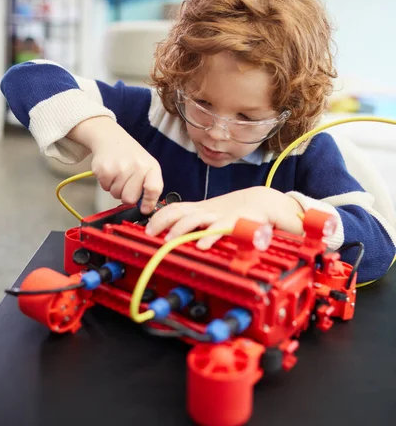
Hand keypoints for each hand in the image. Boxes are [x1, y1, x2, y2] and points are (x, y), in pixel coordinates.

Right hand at [69, 116, 162, 213]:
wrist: (110, 138)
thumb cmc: (131, 156)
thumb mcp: (146, 166)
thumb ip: (149, 186)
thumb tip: (146, 208)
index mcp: (151, 166)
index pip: (154, 189)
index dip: (149, 202)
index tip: (144, 209)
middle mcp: (137, 166)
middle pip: (130, 199)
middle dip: (126, 195)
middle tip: (126, 183)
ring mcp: (120, 167)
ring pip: (116, 195)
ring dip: (116, 188)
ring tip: (118, 174)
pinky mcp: (104, 169)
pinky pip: (105, 188)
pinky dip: (106, 183)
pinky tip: (110, 171)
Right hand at [145, 186, 303, 249]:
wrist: (265, 199)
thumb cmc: (275, 214)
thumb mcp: (288, 226)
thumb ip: (294, 234)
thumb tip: (292, 243)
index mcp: (241, 217)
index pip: (225, 224)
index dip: (214, 233)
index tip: (203, 245)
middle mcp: (222, 212)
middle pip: (198, 217)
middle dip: (182, 230)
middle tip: (168, 244)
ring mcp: (210, 210)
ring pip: (183, 212)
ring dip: (166, 223)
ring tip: (149, 237)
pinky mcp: (201, 211)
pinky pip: (178, 211)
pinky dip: (162, 218)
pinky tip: (148, 229)